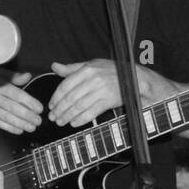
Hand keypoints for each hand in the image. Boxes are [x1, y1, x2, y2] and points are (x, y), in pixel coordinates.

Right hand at [0, 69, 41, 134]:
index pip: (15, 95)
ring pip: (5, 117)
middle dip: (27, 116)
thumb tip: (28, 76)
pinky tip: (18, 130)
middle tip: (38, 121)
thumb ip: (12, 76)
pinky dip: (8, 127)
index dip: (29, 102)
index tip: (39, 108)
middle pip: (12, 108)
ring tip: (31, 127)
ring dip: (20, 124)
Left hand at [48, 59, 178, 127]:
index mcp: (87, 69)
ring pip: (78, 106)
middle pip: (70, 98)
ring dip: (67, 116)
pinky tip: (74, 123)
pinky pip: (91, 112)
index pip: (65, 86)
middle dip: (59, 110)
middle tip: (53, 117)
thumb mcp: (92, 65)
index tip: (51, 106)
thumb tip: (54, 66)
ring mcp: (102, 90)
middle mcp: (93, 79)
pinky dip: (80, 119)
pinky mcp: (109, 100)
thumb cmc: (113, 71)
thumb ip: (72, 68)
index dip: (56, 98)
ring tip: (61, 122)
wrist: (138, 79)